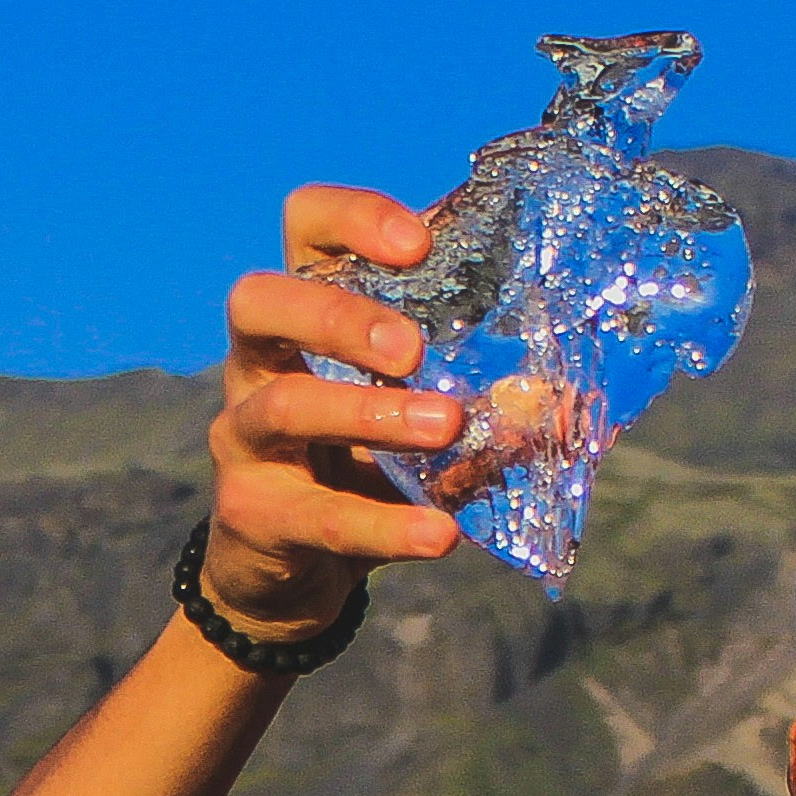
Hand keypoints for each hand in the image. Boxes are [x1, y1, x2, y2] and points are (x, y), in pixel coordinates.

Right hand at [207, 186, 466, 637]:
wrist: (291, 577)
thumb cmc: (362, 470)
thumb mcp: (419, 421)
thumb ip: (477, 400)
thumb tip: (553, 401)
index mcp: (302, 318)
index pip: (304, 228)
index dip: (352, 219)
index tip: (418, 244)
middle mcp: (256, 366)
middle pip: (258, 302)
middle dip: (337, 317)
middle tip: (411, 350)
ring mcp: (243, 439)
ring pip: (284, 406)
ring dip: (369, 413)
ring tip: (444, 426)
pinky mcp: (251, 514)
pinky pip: (318, 516)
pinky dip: (385, 523)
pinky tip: (439, 532)